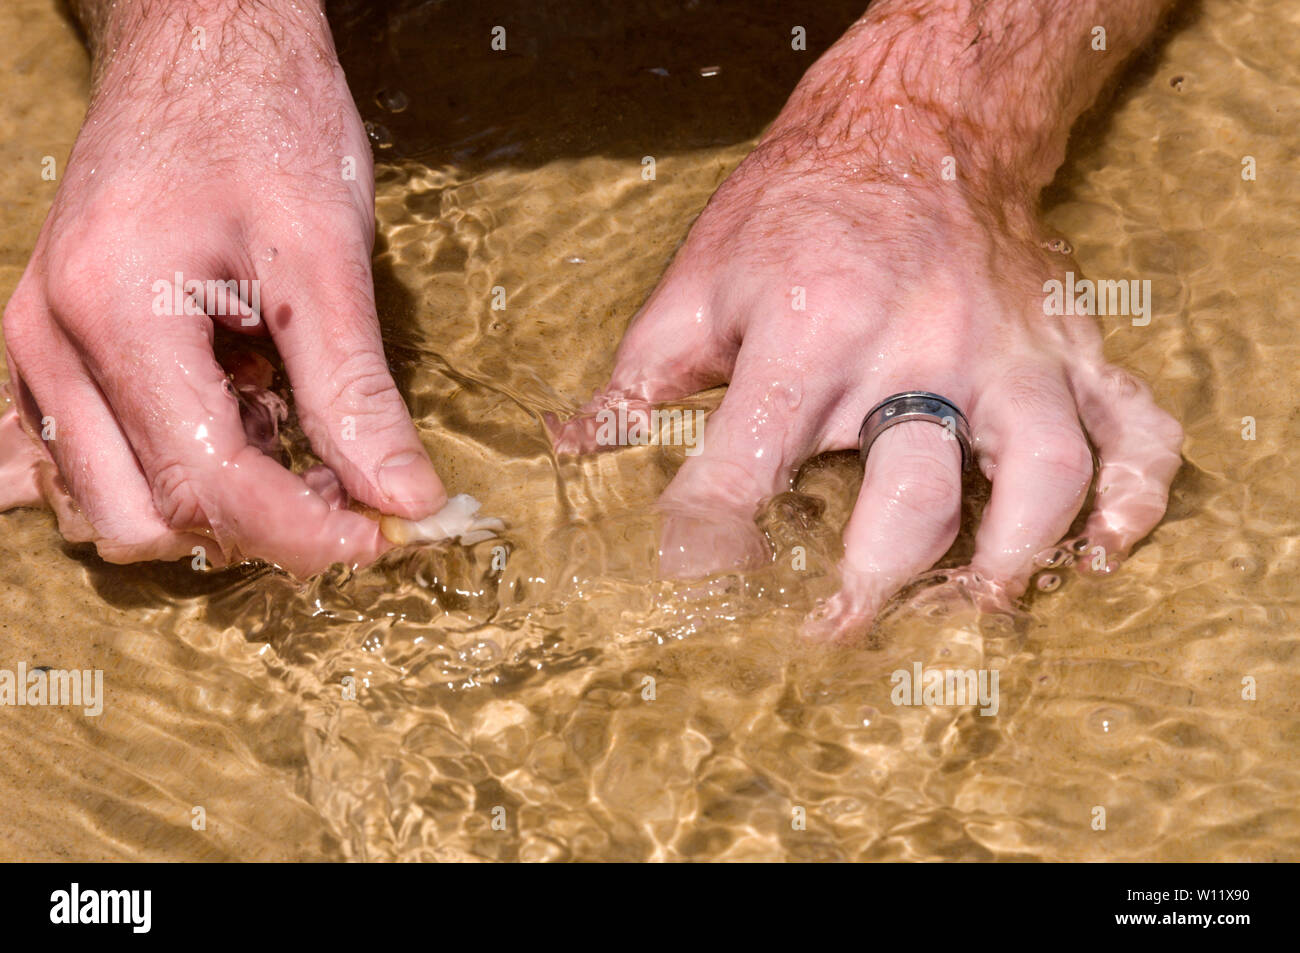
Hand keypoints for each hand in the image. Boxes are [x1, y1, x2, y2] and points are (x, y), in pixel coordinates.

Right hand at [1, 1, 443, 573]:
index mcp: (113, 310)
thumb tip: (403, 501)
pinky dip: (169, 473)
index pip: (206, 484)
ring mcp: (38, 347)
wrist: (203, 44)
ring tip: (286, 432)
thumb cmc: (266, 123)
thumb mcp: (325, 252)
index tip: (381, 534)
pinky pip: (91, 462)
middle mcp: (50, 341)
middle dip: (254, 526)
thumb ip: (354, 390)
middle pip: (143, 518)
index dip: (303, 533)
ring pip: (110, 505)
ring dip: (210, 505)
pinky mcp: (52, 349)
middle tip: (342, 482)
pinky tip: (234, 418)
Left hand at [556, 2, 1182, 636]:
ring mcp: (1010, 350)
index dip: (708, 540)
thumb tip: (574, 451)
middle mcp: (920, 347)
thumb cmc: (794, 207)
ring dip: (1012, 562)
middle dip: (868, 588)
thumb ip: (640, 375)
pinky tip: (1101, 552)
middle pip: (909, 497)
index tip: (694, 588)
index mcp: (812, 330)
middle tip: (832, 636)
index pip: (748, 463)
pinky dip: (1133, 497)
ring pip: (1040, 475)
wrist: (913, 123)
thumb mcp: (700, 279)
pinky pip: (1132, 426)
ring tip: (969, 615)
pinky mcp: (1069, 346)